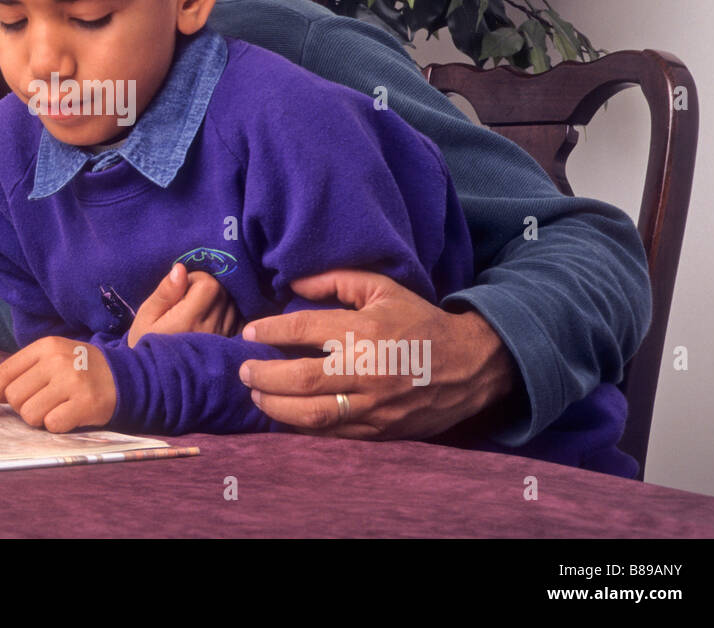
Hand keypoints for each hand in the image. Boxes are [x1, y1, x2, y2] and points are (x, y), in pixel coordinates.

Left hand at [0, 337, 115, 432]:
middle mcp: (57, 360)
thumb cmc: (82, 370)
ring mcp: (71, 381)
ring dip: (41, 418)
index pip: (6, 372)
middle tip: (44, 402)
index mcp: (46, 346)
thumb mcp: (54, 359)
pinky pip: (52, 425)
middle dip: (24, 407)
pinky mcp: (84, 403)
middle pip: (15, 397)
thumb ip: (25, 373)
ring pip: (30, 415)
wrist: (125, 377)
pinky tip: (71, 414)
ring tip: (59, 407)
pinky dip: (58, 425)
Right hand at [127, 262, 241, 347]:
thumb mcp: (146, 317)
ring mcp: (224, 340)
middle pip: (223, 291)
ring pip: (232, 303)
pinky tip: (210, 323)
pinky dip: (227, 315)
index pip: (209, 284)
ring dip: (218, 302)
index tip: (182, 290)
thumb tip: (181, 269)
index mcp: (188, 322)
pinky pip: (239, 318)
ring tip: (198, 314)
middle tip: (188, 302)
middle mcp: (211, 331)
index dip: (196, 279)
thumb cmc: (146, 344)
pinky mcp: (231, 348)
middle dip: (207, 288)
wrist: (157, 380)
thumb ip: (165, 292)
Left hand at [239, 270, 517, 439]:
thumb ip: (336, 280)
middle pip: (300, 379)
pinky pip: (331, 434)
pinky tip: (284, 416)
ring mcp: (373, 406)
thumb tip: (293, 282)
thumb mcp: (383, 288)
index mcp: (365, 331)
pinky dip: (301, 427)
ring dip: (275, 407)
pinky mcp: (379, 431)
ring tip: (256, 396)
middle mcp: (366, 371)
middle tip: (243, 370)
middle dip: (263, 377)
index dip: (270, 331)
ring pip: (312, 414)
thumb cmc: (419, 322)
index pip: (303, 330)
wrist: (469, 366)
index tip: (249, 332)